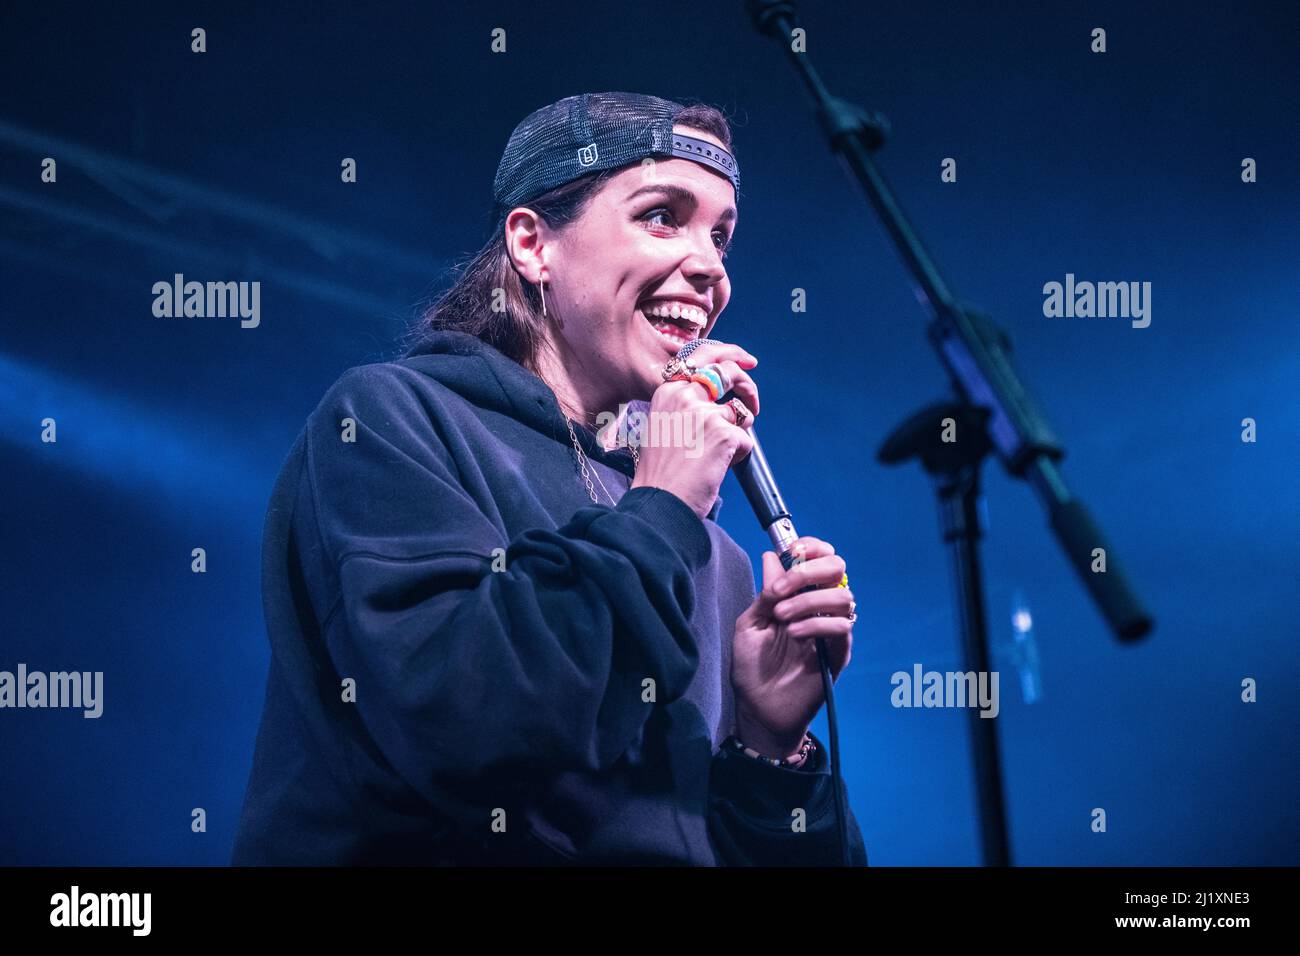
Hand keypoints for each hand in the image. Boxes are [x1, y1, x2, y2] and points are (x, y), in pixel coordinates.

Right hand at [629, 340, 759, 518]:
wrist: (660, 501)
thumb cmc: (661, 473)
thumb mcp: (665, 426)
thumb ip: (688, 405)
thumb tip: (724, 400)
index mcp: (668, 391)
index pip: (704, 356)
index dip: (730, 354)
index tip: (746, 360)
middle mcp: (685, 395)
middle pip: (729, 372)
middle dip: (747, 385)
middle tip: (753, 403)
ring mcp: (706, 413)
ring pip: (740, 414)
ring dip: (736, 435)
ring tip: (715, 457)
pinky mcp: (724, 434)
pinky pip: (746, 441)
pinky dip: (737, 457)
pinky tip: (716, 468)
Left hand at [731, 536, 854, 757]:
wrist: (758, 709)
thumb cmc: (752, 667)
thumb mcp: (750, 623)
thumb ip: (766, 592)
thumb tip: (772, 554)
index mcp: (800, 595)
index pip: (821, 558)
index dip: (812, 547)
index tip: (792, 551)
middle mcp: (819, 607)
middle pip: (837, 568)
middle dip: (809, 571)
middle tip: (781, 590)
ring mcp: (831, 630)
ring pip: (842, 596)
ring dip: (809, 600)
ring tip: (782, 618)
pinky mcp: (838, 653)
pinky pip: (842, 627)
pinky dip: (816, 624)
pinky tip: (794, 634)